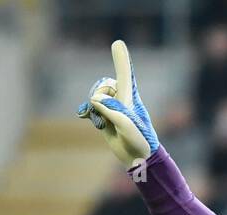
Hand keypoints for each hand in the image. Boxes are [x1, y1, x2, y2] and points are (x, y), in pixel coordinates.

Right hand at [76, 40, 158, 167]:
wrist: (138, 159)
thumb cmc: (139, 141)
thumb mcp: (126, 125)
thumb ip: (111, 109)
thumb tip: (95, 100)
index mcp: (130, 98)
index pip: (125, 76)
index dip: (121, 60)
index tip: (118, 43)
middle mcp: (121, 99)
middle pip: (104, 85)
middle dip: (101, 95)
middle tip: (111, 114)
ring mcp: (112, 107)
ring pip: (95, 96)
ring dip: (95, 109)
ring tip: (106, 124)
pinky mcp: (105, 117)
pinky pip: (90, 108)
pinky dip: (87, 112)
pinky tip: (88, 118)